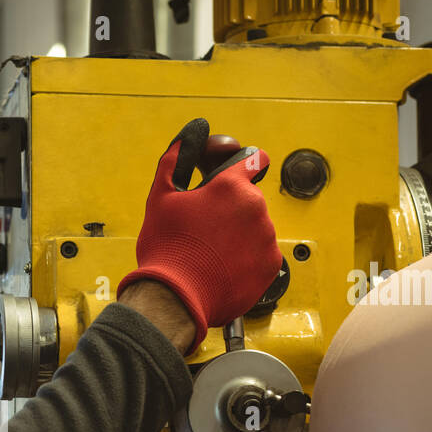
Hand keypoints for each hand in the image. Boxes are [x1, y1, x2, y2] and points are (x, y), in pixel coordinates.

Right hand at [117, 118, 281, 353]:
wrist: (175, 300)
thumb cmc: (166, 249)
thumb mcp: (161, 197)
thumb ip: (177, 158)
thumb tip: (192, 131)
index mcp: (231, 186)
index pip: (256, 160)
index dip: (248, 165)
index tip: (242, 173)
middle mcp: (256, 208)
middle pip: (250, 201)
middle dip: (232, 210)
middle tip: (206, 230)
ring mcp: (266, 239)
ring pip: (256, 229)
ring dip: (239, 237)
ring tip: (211, 255)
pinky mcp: (270, 266)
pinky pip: (261, 256)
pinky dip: (246, 261)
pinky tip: (222, 269)